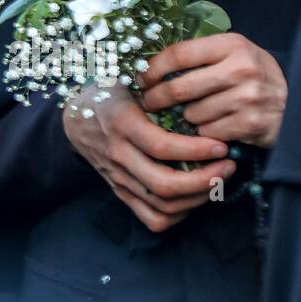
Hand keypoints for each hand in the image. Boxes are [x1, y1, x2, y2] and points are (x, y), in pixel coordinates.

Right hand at [62, 83, 236, 232]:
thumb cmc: (108, 96)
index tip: (222, 146)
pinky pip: (152, 218)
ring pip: (163, 206)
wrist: (73, 120)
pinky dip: (178, 215)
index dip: (197, 150)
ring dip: (197, 199)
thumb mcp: (127, 83)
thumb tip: (201, 89)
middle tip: (227, 166)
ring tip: (217, 181)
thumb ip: (158, 88)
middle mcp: (118, 155)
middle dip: (205, 180)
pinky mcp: (120, 193)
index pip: (162, 147)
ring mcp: (118, 178)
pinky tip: (193, 197)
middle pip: (164, 185)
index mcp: (121, 124)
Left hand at [138, 33, 286, 147]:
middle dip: (157, 98)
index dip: (153, 68)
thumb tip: (149, 66)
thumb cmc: (252, 74)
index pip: (179, 54)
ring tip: (194, 112)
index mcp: (231, 45)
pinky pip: (209, 133)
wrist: (297, 102)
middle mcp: (241, 69)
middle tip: (148, 103)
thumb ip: (199, 55)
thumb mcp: (231, 53)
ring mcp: (248, 98)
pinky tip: (213, 125)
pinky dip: (205, 132)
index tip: (140, 78)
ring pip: (193, 114)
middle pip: (180, 88)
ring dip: (186, 117)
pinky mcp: (252, 124)